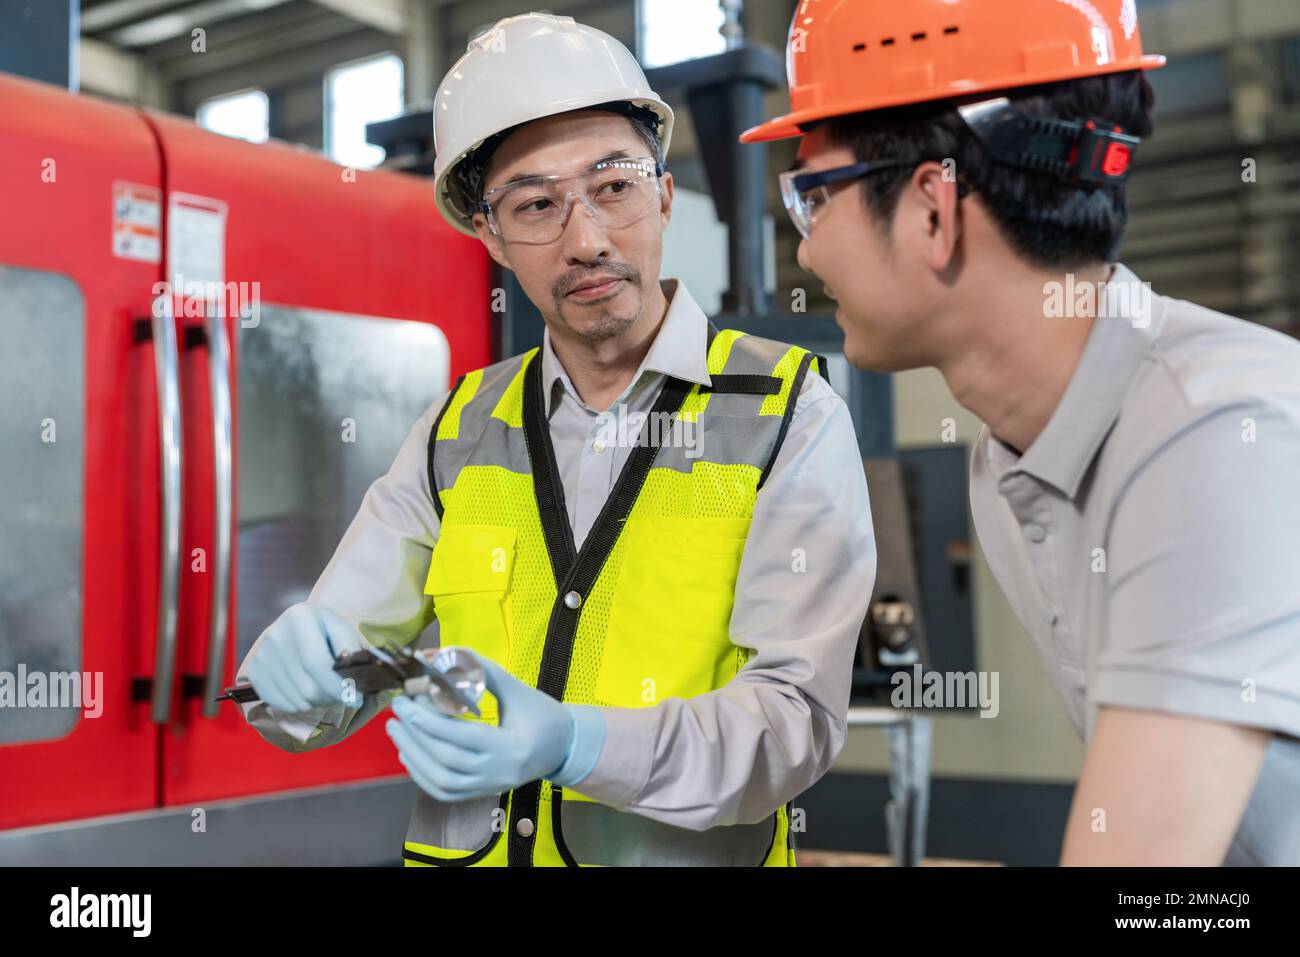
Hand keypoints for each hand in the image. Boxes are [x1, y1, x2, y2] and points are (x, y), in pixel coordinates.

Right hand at [242, 602, 366, 713]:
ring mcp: (262, 655)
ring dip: (318, 702)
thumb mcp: (343, 631)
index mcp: (300, 617)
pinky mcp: (254, 673)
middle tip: (343, 695)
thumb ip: (353, 652)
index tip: (356, 699)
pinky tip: (307, 689)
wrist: (296, 628)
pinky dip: (302, 705)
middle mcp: (275, 634)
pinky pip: (284, 705)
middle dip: (332, 698)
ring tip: (325, 688)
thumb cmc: (326, 631)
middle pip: (307, 687)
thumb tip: (356, 685)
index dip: (338, 685)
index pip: (317, 661)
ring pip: (298, 700)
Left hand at [385, 653, 604, 801]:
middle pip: (446, 760)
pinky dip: (421, 775)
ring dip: (413, 756)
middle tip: (397, 710)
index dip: (430, 720)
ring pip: (441, 781)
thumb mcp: (518, 689)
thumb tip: (446, 653)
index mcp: (512, 747)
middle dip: (415, 735)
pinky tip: (409, 754)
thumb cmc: (543, 715)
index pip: (462, 737)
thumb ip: (483, 672)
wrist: (563, 747)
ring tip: (396, 730)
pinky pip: (445, 791)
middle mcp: (499, 774)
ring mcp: (489, 787)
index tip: (408, 700)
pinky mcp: (481, 793)